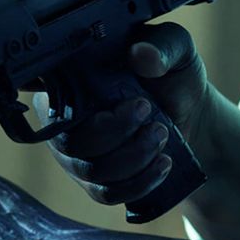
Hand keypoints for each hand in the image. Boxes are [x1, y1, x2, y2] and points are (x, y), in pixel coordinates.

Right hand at [34, 22, 211, 208]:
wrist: (192, 113)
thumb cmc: (174, 74)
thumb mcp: (176, 49)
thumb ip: (162, 46)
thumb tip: (141, 55)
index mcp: (73, 78)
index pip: (48, 97)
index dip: (73, 107)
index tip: (123, 101)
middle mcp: (65, 118)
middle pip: (70, 142)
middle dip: (116, 133)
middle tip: (150, 112)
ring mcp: (76, 153)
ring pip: (90, 171)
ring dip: (133, 157)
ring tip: (161, 134)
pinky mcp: (95, 180)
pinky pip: (106, 194)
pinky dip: (138, 182)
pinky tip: (163, 163)